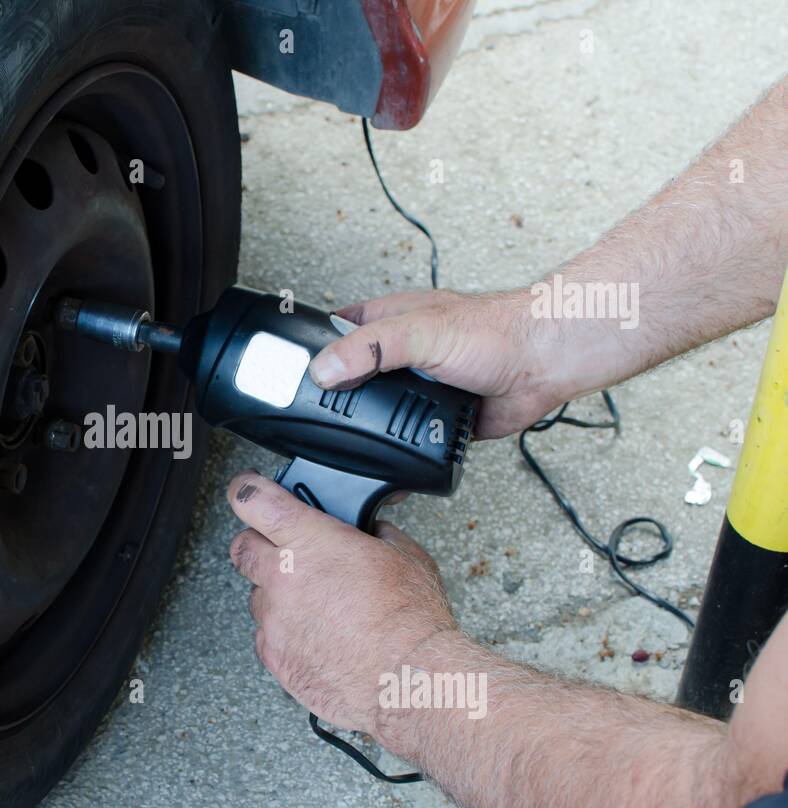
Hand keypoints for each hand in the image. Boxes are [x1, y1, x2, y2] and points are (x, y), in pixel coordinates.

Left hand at [226, 471, 460, 735]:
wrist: (407, 680)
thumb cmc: (409, 621)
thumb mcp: (405, 554)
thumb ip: (376, 534)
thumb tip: (372, 531)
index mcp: (310, 541)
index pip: (253, 499)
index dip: (245, 490)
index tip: (245, 491)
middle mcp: (282, 577)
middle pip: (242, 547)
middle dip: (258, 545)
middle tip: (283, 552)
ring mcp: (274, 619)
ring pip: (258, 596)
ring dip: (278, 596)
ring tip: (318, 608)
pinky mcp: (274, 656)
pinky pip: (267, 636)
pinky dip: (285, 634)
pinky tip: (317, 637)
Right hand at [307, 289, 560, 438]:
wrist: (545, 363)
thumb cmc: (496, 331)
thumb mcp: (421, 330)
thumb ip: (371, 347)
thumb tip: (326, 369)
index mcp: (386, 322)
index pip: (332, 333)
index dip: (308, 351)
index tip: (284, 374)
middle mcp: (398, 354)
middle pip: (349, 378)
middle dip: (331, 398)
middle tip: (307, 420)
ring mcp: (415, 388)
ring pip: (376, 412)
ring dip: (364, 428)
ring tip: (338, 447)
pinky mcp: (435, 419)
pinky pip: (406, 439)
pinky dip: (396, 452)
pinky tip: (384, 462)